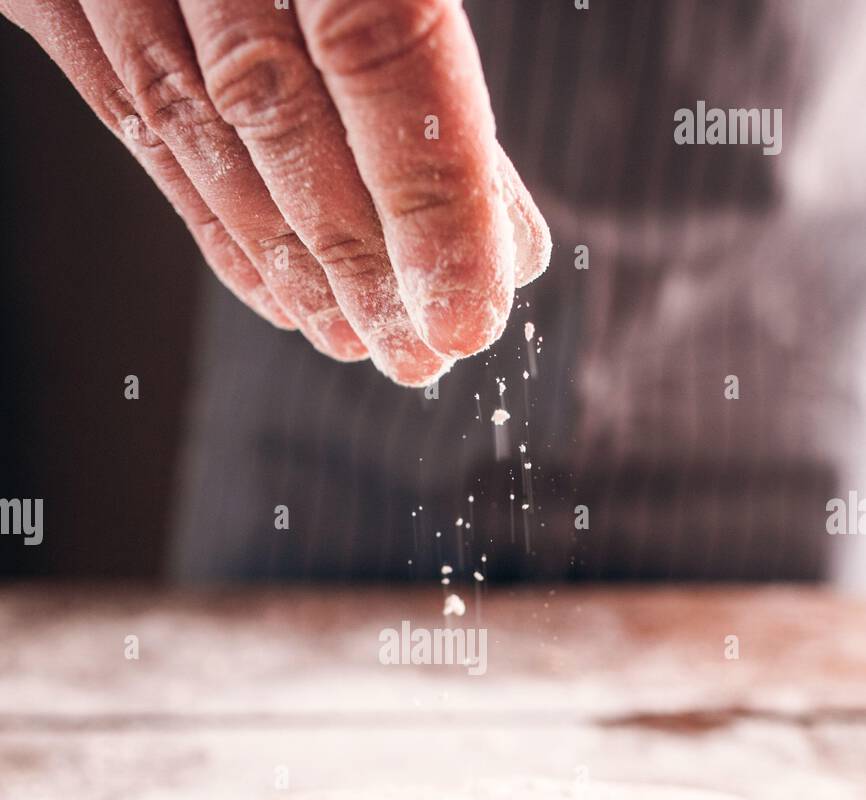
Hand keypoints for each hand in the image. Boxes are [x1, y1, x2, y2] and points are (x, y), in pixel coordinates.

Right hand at [3, 0, 549, 383]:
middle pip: (284, 111)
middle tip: (429, 354)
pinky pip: (125, 105)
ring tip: (358, 342)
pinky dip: (203, 210)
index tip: (477, 306)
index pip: (379, 45)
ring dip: (287, 258)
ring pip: (198, 124)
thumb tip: (505, 208)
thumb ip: (422, 7)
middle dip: (365, 256)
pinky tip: (269, 284)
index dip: (432, 196)